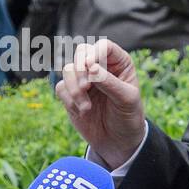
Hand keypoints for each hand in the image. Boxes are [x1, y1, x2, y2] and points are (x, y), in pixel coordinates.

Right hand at [55, 39, 146, 169]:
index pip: (104, 47)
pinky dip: (69, 101)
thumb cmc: (127, 117)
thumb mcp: (126, 100)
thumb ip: (110, 83)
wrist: (117, 141)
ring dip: (74, 89)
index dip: (94, 53)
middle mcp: (100, 67)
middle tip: (86, 88)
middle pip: (81, 52)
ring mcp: (84, 79)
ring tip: (86, 108)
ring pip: (68, 70)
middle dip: (80, 70)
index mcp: (118, 63)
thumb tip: (90, 67)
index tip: (89, 67)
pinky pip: (61, 88)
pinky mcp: (71, 93)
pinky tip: (83, 112)